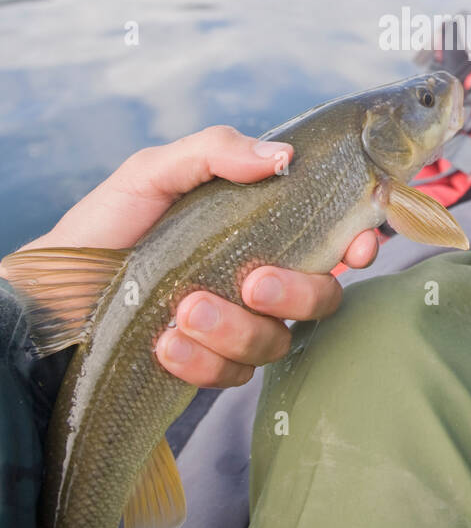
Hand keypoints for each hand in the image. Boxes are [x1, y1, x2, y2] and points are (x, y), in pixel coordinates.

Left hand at [1, 126, 377, 389]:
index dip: (361, 242)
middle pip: (322, 297)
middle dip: (298, 292)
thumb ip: (214, 152)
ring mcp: (237, 325)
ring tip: (185, 310)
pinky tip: (166, 344)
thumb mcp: (153, 172)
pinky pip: (231, 375)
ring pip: (276, 341)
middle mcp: (259, 278)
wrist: (53, 291)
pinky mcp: (208, 366)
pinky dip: (202, 361)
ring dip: (237, 328)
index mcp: (260, 227)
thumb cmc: (106, 225)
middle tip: (254, 280)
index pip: (333, 238)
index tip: (357, 246)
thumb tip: (281, 157)